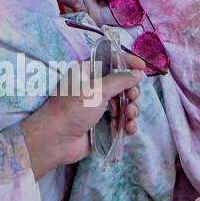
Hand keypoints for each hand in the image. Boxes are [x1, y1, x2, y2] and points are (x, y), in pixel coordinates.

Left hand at [21, 60, 143, 176]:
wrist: (56, 139)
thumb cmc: (72, 109)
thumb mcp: (96, 89)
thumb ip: (119, 80)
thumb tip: (138, 73)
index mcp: (87, 73)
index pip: (110, 60)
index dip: (127, 61)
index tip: (143, 66)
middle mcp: (93, 88)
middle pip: (121, 85)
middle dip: (132, 91)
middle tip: (133, 97)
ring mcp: (98, 108)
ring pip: (124, 105)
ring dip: (132, 109)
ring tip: (130, 116)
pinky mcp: (102, 126)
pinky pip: (121, 122)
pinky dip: (127, 124)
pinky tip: (129, 128)